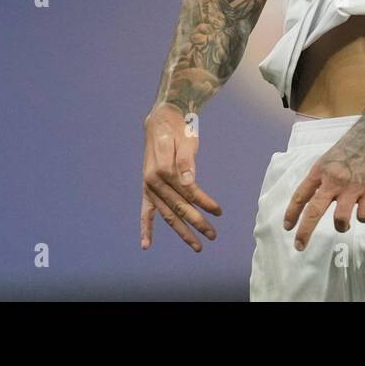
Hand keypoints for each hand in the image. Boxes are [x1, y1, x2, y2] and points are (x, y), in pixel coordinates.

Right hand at [141, 103, 221, 251]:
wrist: (161, 120)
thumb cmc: (177, 129)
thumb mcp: (186, 139)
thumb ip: (186, 161)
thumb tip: (189, 183)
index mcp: (162, 168)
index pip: (187, 192)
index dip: (204, 202)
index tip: (218, 211)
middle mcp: (153, 181)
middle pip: (178, 206)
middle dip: (196, 222)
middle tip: (213, 235)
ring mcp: (149, 186)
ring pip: (167, 214)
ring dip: (181, 231)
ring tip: (197, 245)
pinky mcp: (148, 188)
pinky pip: (146, 212)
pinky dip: (145, 228)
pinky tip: (146, 245)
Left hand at [283, 110, 364, 251]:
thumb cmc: (355, 142)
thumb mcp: (332, 156)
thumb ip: (324, 177)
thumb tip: (316, 198)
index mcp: (321, 169)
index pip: (300, 196)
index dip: (292, 214)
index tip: (287, 227)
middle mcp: (334, 179)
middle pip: (314, 212)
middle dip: (304, 232)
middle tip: (299, 245)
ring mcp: (353, 185)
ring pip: (340, 220)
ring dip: (341, 226)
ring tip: (344, 224)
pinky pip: (363, 215)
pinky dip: (362, 216)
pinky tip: (364, 208)